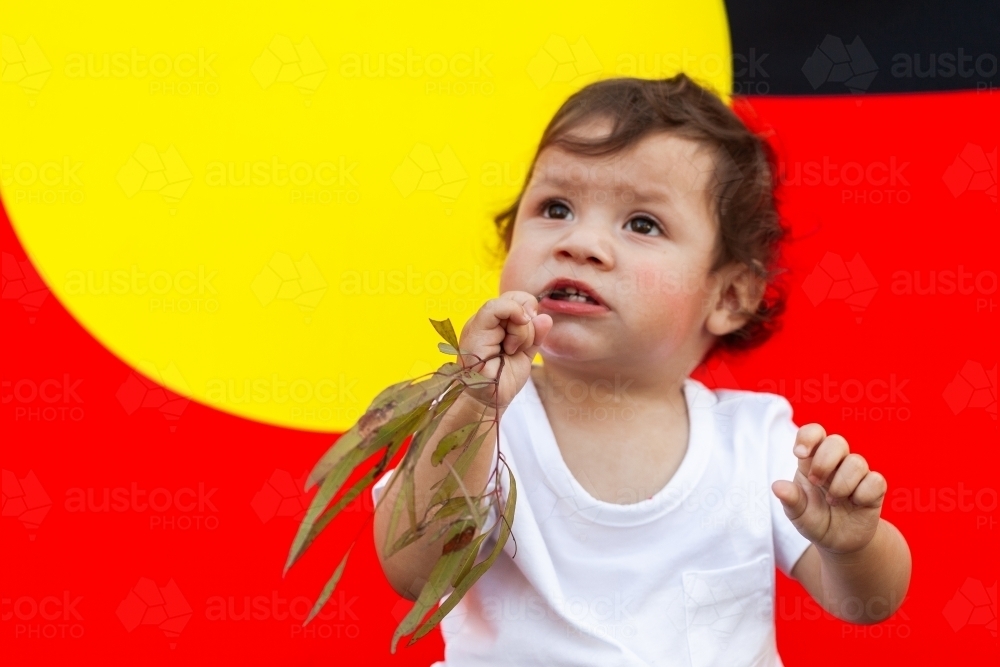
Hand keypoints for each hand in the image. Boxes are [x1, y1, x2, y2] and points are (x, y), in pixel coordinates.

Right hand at [458, 291, 552, 411]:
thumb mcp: (526, 353)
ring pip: (507, 305)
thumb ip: (535, 335)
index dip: (529, 308)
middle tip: (523, 343)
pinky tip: (511, 345)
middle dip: (527, 318)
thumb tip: (546, 317)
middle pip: (513, 297)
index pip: (515, 299)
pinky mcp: (473, 333)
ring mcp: (477, 325)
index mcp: (495, 323)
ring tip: (511, 351)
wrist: (491, 401)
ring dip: (520, 330)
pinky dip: (510, 320)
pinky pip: (494, 309)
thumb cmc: (505, 378)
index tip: (535, 327)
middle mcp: (485, 321)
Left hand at [771, 424, 886, 554]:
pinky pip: (875, 481)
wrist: (840, 542)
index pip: (814, 432)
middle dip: (824, 462)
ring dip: (842, 485)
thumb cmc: (815, 521)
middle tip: (816, 482)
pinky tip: (855, 504)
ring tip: (833, 501)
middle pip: (837, 442)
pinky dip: (862, 495)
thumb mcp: (798, 514)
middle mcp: (836, 463)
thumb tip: (777, 487)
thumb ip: (790, 500)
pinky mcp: (874, 488)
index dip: (808, 437)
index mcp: (812, 461)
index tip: (800, 454)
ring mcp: (857, 474)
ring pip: (857, 462)